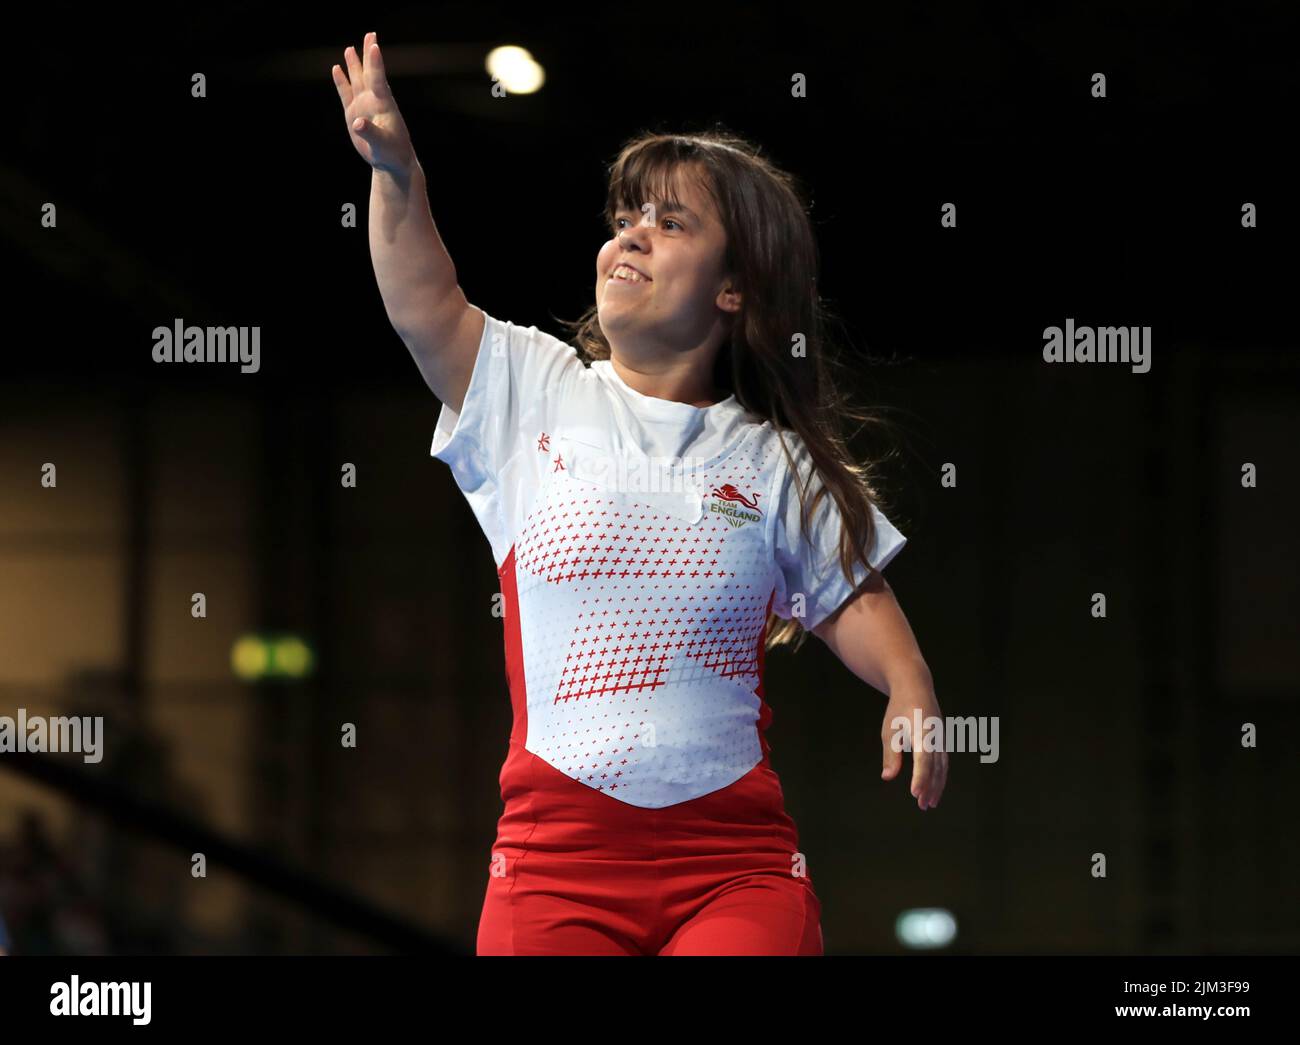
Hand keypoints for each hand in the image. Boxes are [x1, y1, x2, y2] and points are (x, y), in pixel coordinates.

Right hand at [332, 31, 414, 174]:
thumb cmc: (392, 154)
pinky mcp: (354, 114)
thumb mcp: (382, 145)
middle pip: (369, 73)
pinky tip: (337, 69)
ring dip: (354, 65)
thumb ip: (371, 133)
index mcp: (384, 105)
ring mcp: (364, 106)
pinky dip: (341, 81)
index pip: (378, 79)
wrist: (391, 163)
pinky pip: (346, 93)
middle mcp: (374, 101)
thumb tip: (357, 123)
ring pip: (358, 80)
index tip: (374, 45)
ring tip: (350, 49)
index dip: (375, 63)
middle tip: (370, 34)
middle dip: (368, 54)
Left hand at [880, 686, 947, 810]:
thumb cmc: (898, 709)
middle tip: (922, 806)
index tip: (914, 792)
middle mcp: (936, 735)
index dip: (920, 776)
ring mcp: (942, 737)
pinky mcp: (942, 740)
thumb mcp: (889, 730)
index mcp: (923, 730)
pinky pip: (943, 762)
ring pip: (942, 766)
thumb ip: (891, 754)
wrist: (915, 686)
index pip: (923, 758)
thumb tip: (888, 777)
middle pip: (936, 766)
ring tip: (928, 804)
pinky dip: (938, 776)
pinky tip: (932, 788)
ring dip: (936, 785)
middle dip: (930, 787)